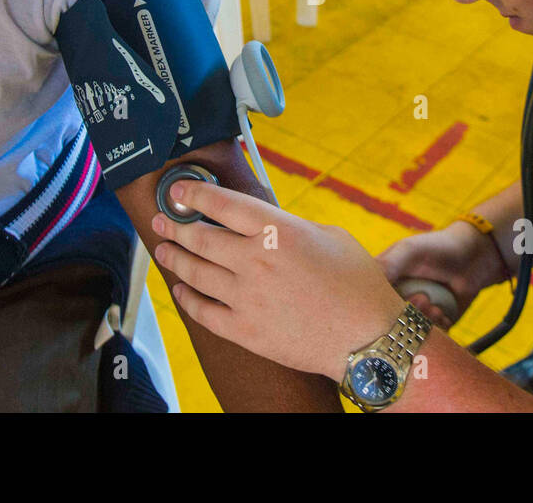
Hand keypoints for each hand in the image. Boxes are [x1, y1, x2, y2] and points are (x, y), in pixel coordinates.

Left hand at [151, 178, 405, 380]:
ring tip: (164, 250)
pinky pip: (203, 312)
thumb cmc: (358, 285)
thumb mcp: (330, 237)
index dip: (194, 194)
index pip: (222, 204)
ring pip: (195, 273)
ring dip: (175, 259)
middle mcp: (256, 261)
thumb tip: (263, 227)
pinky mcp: (245, 331)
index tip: (179, 192)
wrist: (368, 339)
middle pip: (200, 238)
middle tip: (163, 221)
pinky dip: (187, 300)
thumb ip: (289, 227)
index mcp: (277, 231)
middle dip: (175, 226)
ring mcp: (247, 298)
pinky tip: (181, 291)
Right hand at [376, 221, 507, 328]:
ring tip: (435, 307)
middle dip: (405, 315)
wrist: (473, 256)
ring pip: (410, 331)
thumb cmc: (437, 247)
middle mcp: (395, 300)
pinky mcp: (434, 326)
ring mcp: (415, 314)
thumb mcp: (408, 251)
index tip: (394, 301)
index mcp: (383, 282)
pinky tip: (443, 313)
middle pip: (389, 320)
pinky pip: (430, 338)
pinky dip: (436, 330)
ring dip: (422, 322)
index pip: (369, 302)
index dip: (377, 306)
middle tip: (422, 298)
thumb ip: (386, 266)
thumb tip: (361, 286)